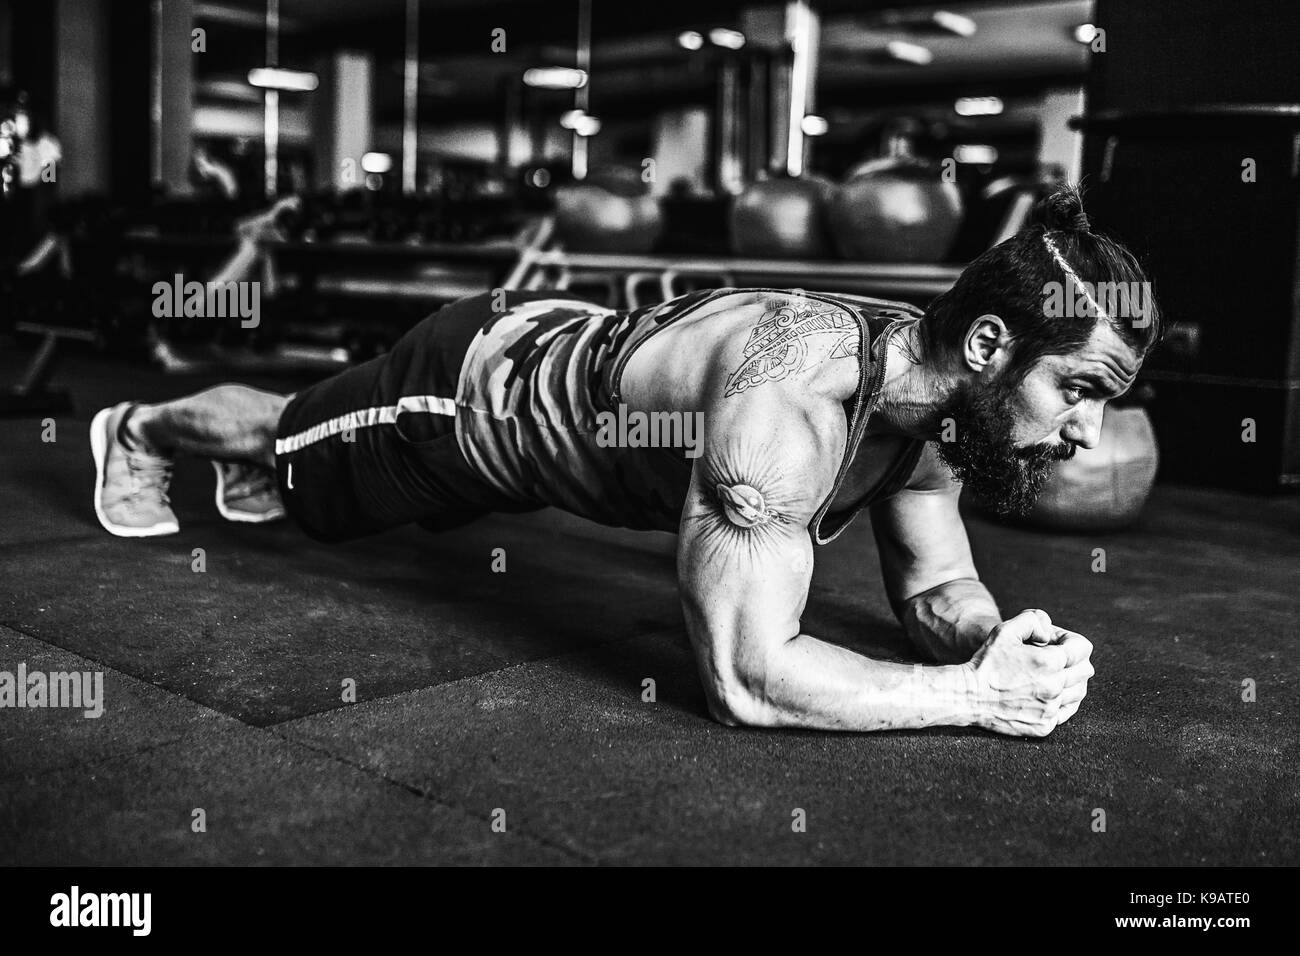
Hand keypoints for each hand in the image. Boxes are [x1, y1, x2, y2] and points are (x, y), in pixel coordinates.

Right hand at [964, 609, 1093, 736]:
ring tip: (1051, 675)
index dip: (1069, 639)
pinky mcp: (1045, 725)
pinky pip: (1067, 711)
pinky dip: (1062, 700)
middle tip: (1053, 657)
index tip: (1053, 641)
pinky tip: (1048, 693)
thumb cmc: (986, 663)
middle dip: (1073, 659)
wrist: (968, 696)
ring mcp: (1051, 708)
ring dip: (1070, 680)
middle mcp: (1054, 687)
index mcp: (1048, 662)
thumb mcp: (1005, 631)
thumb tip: (1049, 630)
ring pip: (1079, 692)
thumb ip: (1032, 620)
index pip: (1082, 648)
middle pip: (1085, 670)